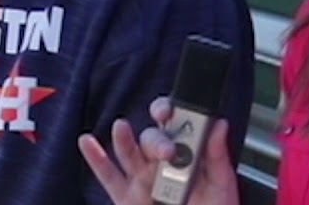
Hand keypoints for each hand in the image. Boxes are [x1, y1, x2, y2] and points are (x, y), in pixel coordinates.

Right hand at [78, 97, 240, 204]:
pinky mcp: (127, 197)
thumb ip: (216, 155)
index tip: (170, 112)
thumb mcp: (220, 183)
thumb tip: (219, 124)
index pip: (172, 123)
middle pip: (150, 138)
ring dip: (123, 138)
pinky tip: (87, 142)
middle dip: (156, 140)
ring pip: (128, 152)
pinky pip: (108, 176)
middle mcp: (160, 163)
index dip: (168, 112)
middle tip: (167, 151)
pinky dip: (95, 158)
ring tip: (121, 128)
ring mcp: (142, 179)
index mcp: (185, 154)